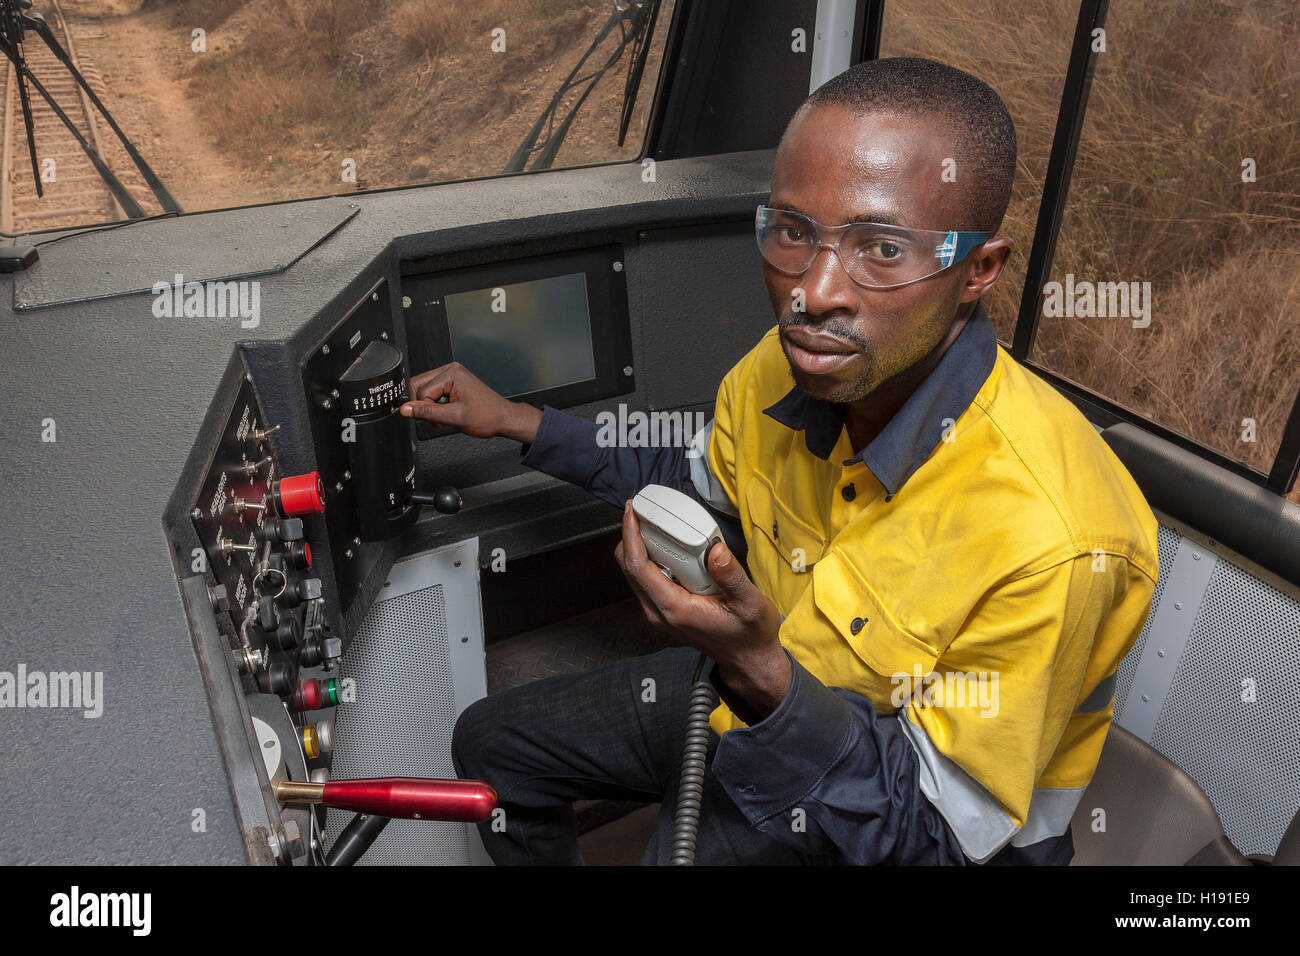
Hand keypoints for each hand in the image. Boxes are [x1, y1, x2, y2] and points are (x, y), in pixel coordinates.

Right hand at [401, 362, 541, 442]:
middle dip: (423, 406)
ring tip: (443, 418)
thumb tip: (406, 409)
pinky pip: (433, 391)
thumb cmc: (488, 416)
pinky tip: (447, 412)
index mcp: (451, 374)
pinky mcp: (453, 382)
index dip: (424, 410)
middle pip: (418, 385)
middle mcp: (451, 370)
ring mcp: (452, 375)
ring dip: (429, 406)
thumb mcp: (454, 418)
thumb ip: (427, 413)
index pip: (421, 390)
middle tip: (435, 420)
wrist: (503, 418)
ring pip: (424, 389)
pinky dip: (436, 404)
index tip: (434, 422)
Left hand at [614, 500, 790, 718]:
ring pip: (633, 574)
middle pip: (628, 568)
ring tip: (651, 522)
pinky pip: (645, 581)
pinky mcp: (663, 612)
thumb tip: (716, 550)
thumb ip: (733, 577)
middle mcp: (659, 613)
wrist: (748, 660)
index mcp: (675, 608)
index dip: (630, 535)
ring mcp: (658, 614)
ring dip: (636, 546)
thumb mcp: (750, 604)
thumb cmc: (750, 634)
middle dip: (629, 536)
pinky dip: (647, 559)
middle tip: (641, 510)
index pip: (638, 566)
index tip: (632, 511)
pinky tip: (664, 544)